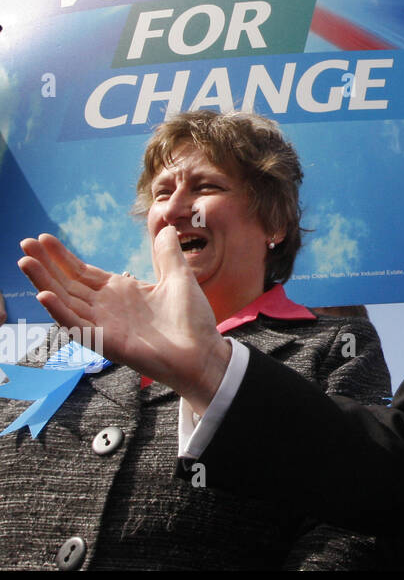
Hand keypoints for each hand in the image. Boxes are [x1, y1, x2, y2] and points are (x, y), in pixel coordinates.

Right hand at [17, 228, 229, 409]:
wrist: (202, 352)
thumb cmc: (191, 320)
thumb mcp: (179, 278)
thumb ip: (168, 254)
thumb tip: (166, 227)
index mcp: (120, 291)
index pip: (83, 271)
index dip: (62, 256)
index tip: (44, 238)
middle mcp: (106, 307)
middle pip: (67, 283)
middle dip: (45, 264)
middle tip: (25, 244)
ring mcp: (104, 324)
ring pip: (65, 301)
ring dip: (45, 282)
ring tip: (25, 262)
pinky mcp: (106, 342)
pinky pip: (77, 325)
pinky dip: (59, 311)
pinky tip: (44, 295)